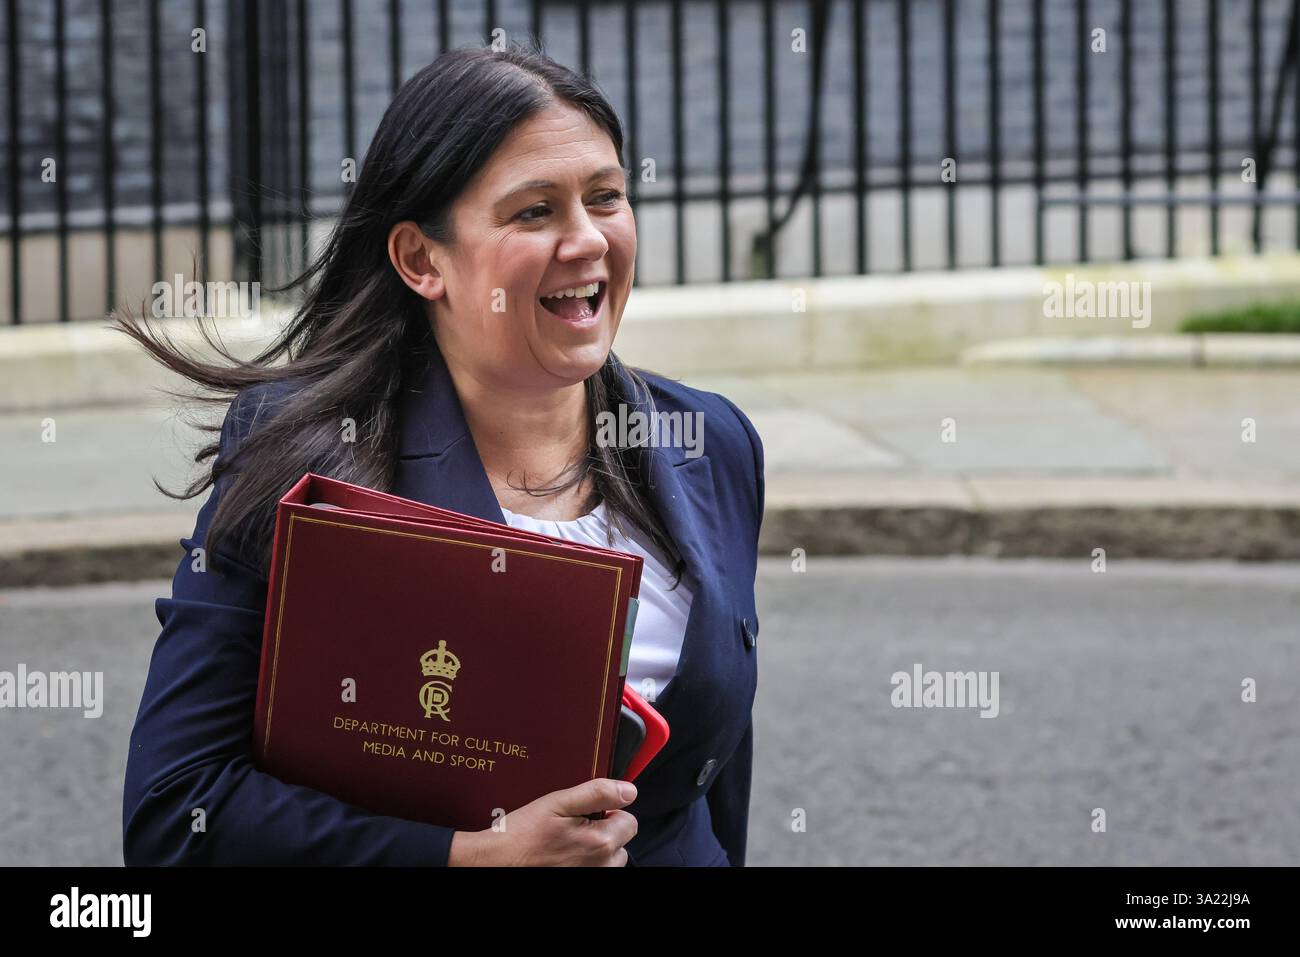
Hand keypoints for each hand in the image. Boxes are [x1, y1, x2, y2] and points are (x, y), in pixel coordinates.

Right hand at [448, 778, 637, 865]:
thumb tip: (628, 790)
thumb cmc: (521, 834)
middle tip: (573, 829)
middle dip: (605, 833)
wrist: (495, 862)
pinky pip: (594, 871)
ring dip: (596, 851)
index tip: (588, 814)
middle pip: (621, 844)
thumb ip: (597, 793)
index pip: (629, 821)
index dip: (610, 811)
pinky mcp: (579, 885)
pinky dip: (584, 864)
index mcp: (600, 841)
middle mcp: (600, 866)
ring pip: (609, 862)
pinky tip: (563, 858)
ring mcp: (590, 878)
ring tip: (566, 844)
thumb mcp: (558, 802)